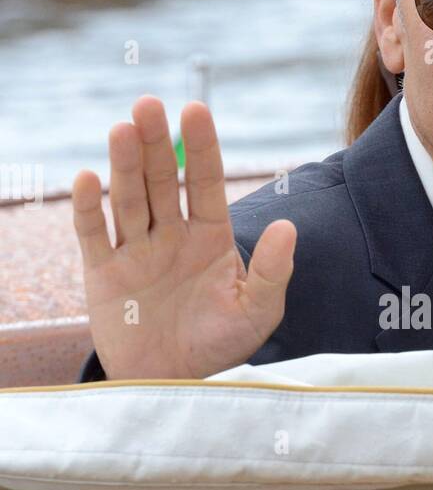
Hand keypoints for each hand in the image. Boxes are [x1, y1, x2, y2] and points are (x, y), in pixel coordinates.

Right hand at [72, 97, 295, 379]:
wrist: (174, 384)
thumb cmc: (220, 345)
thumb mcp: (257, 313)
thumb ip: (273, 272)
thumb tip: (288, 227)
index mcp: (210, 235)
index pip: (204, 182)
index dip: (200, 147)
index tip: (195, 109)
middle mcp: (170, 234)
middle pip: (160, 180)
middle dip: (155, 143)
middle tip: (149, 104)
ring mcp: (135, 250)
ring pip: (128, 199)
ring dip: (124, 165)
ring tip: (123, 128)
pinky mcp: (103, 273)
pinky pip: (93, 235)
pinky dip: (88, 208)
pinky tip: (87, 179)